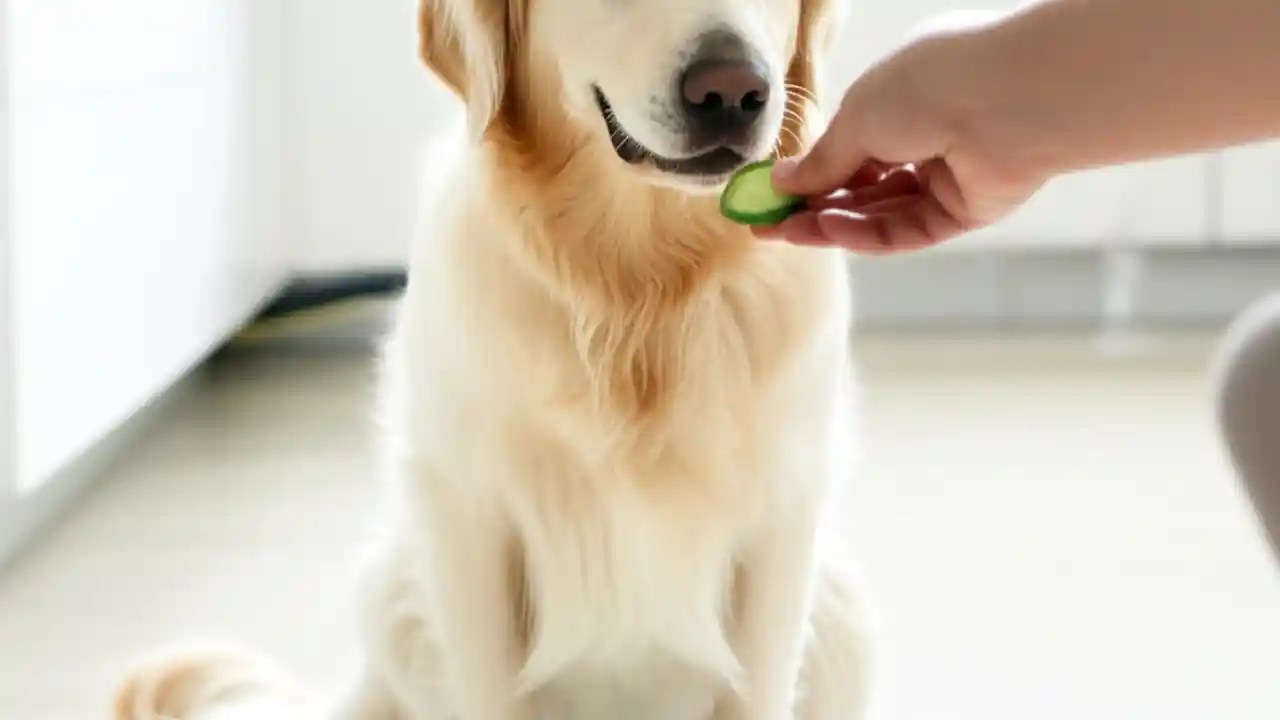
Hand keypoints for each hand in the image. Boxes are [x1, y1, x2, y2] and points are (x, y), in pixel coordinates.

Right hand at [763, 22, 1050, 253]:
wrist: (1009, 99)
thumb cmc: (930, 85)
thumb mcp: (857, 119)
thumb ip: (821, 162)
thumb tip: (780, 181)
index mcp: (900, 99)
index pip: (846, 147)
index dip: (805, 175)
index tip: (765, 197)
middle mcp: (925, 136)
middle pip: (859, 185)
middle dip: (812, 207)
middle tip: (766, 228)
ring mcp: (946, 175)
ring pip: (879, 211)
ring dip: (832, 224)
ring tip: (787, 232)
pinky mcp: (965, 212)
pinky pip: (907, 229)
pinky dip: (868, 234)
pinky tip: (831, 231)